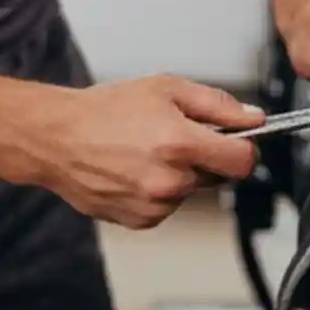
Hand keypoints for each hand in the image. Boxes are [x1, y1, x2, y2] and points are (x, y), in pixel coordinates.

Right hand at [34, 75, 264, 229]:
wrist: (57, 138)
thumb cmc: (104, 110)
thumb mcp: (166, 89)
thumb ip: (218, 105)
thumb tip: (253, 118)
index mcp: (181, 144)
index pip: (243, 162)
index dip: (244, 149)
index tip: (236, 141)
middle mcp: (170, 180)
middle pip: (216, 176)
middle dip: (203, 157)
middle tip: (172, 136)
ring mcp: (154, 205)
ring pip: (189, 191)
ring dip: (178, 175)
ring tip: (144, 152)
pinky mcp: (140, 220)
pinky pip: (166, 206)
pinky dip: (157, 191)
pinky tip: (133, 170)